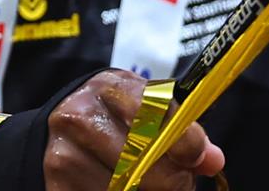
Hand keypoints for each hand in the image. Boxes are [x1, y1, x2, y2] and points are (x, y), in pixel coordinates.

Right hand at [44, 70, 222, 190]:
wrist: (60, 131)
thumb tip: (212, 160)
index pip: (157, 111)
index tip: (194, 158)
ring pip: (124, 187)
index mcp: (110, 87)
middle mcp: (80, 114)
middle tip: (176, 183)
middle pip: (143, 158)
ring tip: (143, 185)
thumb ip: (180, 131)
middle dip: (170, 178)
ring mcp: (64, 150)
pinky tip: (117, 188)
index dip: (185, 140)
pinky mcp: (56, 182)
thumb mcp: (146, 112)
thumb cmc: (115, 120)